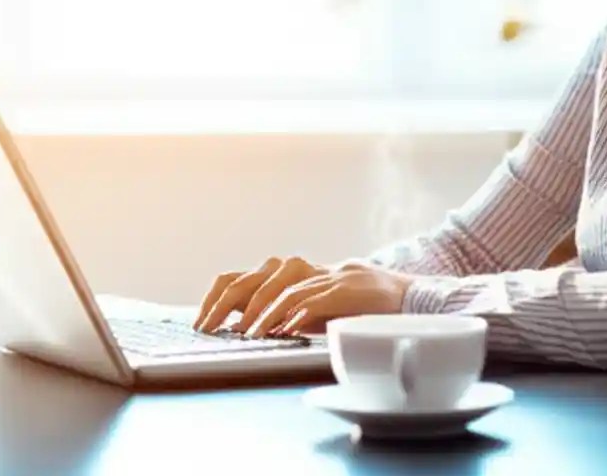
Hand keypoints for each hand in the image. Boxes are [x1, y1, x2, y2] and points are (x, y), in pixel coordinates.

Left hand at [193, 256, 412, 336]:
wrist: (404, 295)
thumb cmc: (354, 306)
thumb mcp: (310, 308)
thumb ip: (282, 312)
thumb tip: (244, 327)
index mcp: (289, 274)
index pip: (241, 278)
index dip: (217, 298)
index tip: (202, 323)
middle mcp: (302, 270)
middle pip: (253, 279)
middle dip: (227, 305)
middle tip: (211, 329)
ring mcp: (324, 276)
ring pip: (283, 289)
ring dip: (261, 314)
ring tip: (248, 336)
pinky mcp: (346, 287)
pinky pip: (315, 299)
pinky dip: (298, 314)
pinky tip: (285, 330)